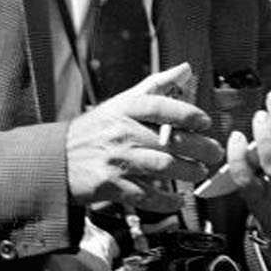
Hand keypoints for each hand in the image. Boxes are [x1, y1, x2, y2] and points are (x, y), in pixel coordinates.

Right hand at [64, 64, 222, 210]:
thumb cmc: (95, 129)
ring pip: (163, 167)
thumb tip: (186, 69)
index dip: (188, 114)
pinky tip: (178, 199)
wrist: (55, 159)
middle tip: (214, 153)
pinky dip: (167, 201)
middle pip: (169, 141)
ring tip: (199, 171)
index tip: (205, 121)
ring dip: (188, 172)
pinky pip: (148, 195)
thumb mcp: (120, 101)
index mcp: (124, 109)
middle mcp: (121, 133)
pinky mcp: (111, 186)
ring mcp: (116, 160)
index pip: (161, 107)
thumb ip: (156, 85)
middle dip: (200, 148)